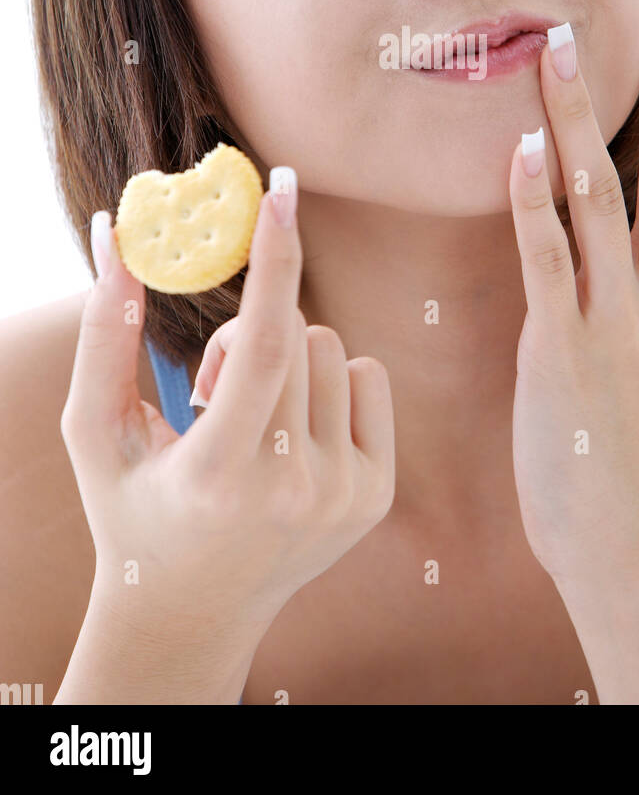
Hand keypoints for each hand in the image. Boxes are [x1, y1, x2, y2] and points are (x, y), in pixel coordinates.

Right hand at [62, 179, 395, 643]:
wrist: (195, 611)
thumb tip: (117, 235)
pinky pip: (369, 375)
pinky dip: (329, 383)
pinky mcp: (377, 494)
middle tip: (212, 392)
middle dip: (249, 331)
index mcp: (222, 472)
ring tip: (250, 422)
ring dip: (287, 358)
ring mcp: (345, 496)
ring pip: (333, 348)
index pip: (263, 345)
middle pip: (295, 332)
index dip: (274, 261)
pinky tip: (293, 433)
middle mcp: (295, 487)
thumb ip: (104, 333)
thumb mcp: (96, 430)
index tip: (281, 192)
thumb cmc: (133, 508)